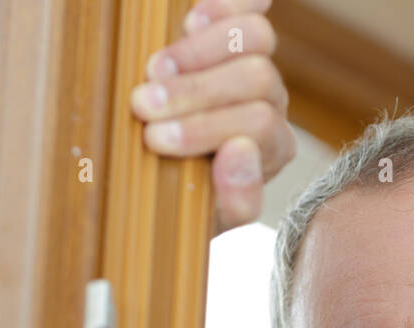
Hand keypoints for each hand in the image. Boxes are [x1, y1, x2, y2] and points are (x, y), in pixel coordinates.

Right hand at [131, 0, 296, 236]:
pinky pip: (245, 6)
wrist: (165, 183)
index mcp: (272, 148)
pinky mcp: (232, 35)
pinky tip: (189, 17)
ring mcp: (255, 64)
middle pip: (256, 78)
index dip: (204, 129)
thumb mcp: (210, 220)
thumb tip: (240, 151)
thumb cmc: (185, 204)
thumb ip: (236, 200)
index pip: (257, 128)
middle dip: (195, 92)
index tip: (153, 139)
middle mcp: (271, 104)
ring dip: (199, 50)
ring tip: (152, 68)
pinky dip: (221, 8)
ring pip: (255, 38)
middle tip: (141, 104)